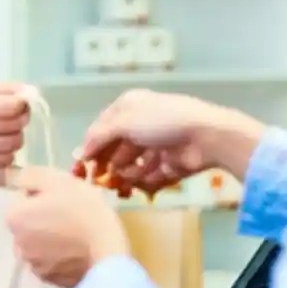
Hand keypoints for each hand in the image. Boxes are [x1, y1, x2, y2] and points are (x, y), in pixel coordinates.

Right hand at [0, 82, 29, 169]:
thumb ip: (8, 89)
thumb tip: (32, 93)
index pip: (11, 107)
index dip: (23, 105)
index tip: (21, 104)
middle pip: (15, 126)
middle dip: (21, 120)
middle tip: (17, 117)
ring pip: (14, 144)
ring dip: (16, 136)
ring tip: (7, 131)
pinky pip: (6, 160)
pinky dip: (8, 152)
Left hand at [5, 166, 128, 287]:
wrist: (107, 254)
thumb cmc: (84, 212)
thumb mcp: (59, 180)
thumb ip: (32, 176)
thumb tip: (17, 179)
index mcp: (15, 217)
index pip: (23, 198)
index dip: (43, 194)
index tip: (63, 197)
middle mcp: (16, 243)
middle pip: (29, 222)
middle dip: (45, 217)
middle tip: (72, 214)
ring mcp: (32, 265)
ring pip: (39, 243)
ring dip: (51, 237)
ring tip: (77, 234)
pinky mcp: (49, 280)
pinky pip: (51, 262)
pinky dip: (60, 256)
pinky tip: (78, 251)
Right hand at [75, 89, 265, 196]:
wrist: (206, 136)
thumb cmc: (163, 121)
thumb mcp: (124, 121)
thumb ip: (99, 136)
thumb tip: (81, 151)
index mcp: (129, 107)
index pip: (101, 129)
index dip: (90, 147)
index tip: (80, 167)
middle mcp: (140, 125)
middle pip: (114, 149)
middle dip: (106, 165)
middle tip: (98, 180)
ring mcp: (154, 146)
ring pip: (129, 165)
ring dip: (125, 173)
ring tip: (125, 179)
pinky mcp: (166, 164)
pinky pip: (146, 177)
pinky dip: (143, 179)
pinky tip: (144, 178)